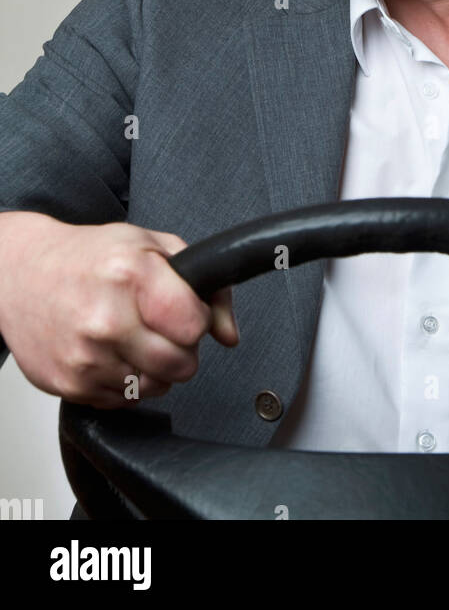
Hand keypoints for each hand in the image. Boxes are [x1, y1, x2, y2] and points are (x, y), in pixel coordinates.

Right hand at [0, 211, 238, 408]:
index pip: (194, 325)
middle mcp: (107, 319)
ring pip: (154, 387)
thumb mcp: (152, 246)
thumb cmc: (89, 257)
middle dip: (181, 350)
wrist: (21, 274)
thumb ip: (204, 284)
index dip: (196, 320)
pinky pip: (123, 402)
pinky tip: (110, 352)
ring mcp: (86, 356)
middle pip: (180, 365)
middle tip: (161, 330)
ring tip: (132, 338)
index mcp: (131, 275)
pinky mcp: (70, 384)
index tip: (183, 312)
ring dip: (153, 368)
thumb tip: (229, 333)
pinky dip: (125, 382)